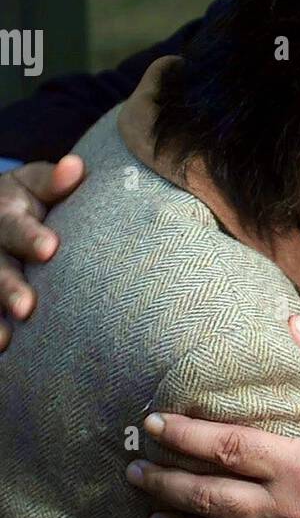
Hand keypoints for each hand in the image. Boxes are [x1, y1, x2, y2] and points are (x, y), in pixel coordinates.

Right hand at [0, 155, 85, 349]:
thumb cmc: (29, 202)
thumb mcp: (35, 184)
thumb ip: (55, 181)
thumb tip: (75, 167)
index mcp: (3, 213)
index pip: (15, 225)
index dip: (30, 237)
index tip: (50, 249)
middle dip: (8, 287)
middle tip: (27, 308)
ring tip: (5, 340)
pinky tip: (1, 350)